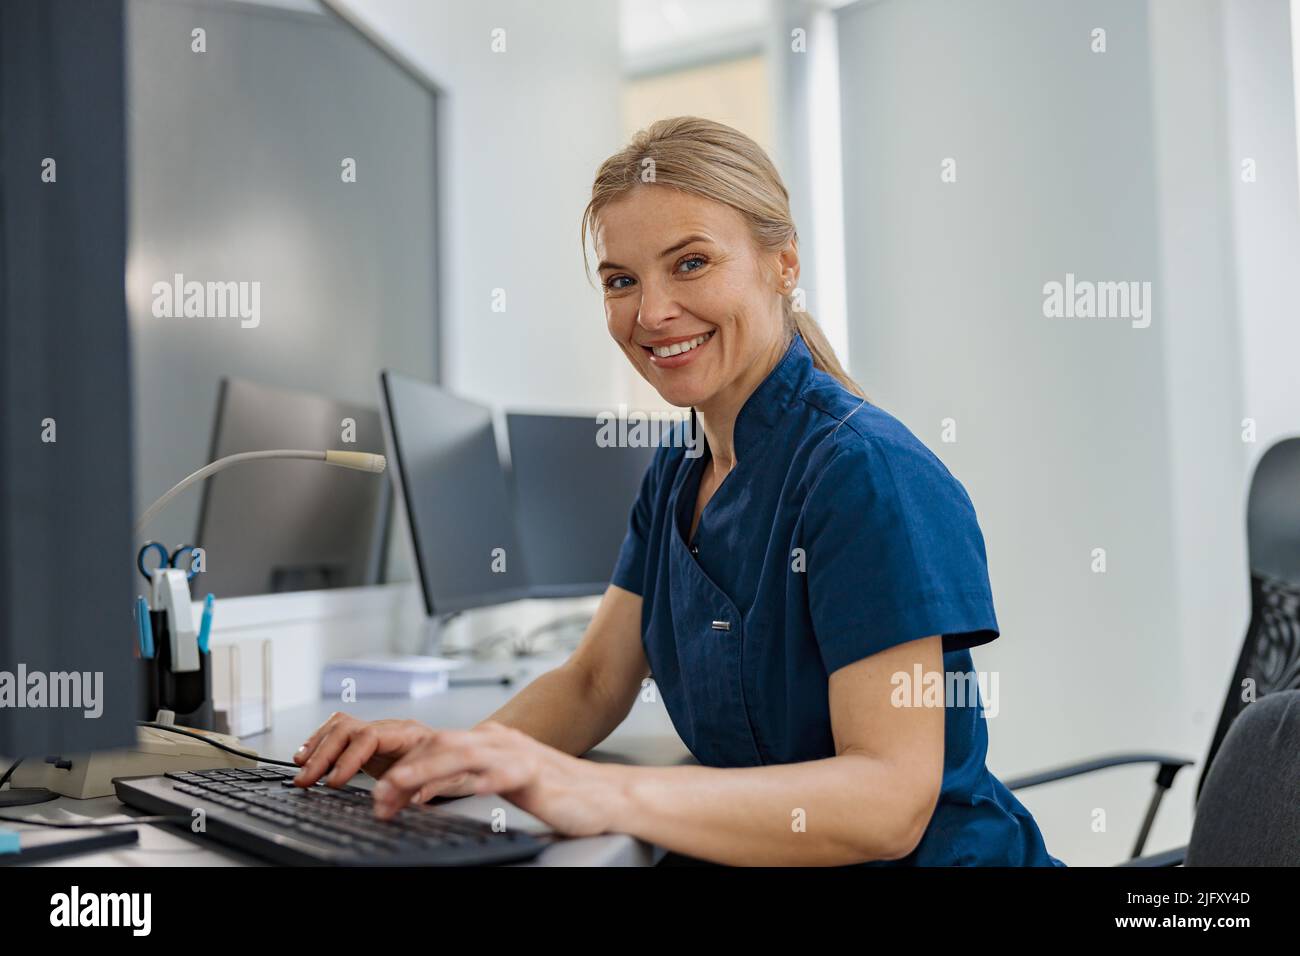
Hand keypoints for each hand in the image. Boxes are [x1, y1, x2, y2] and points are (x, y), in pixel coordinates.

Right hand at [293, 713, 476, 802]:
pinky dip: (320, 742)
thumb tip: (390, 803)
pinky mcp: (370, 739)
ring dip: (317, 746)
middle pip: (349, 729)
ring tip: (301, 768)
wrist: (465, 750)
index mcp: (409, 734)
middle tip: (307, 780)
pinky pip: (339, 731)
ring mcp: (379, 730)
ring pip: (341, 726)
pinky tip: (306, 756)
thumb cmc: (458, 763)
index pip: (370, 738)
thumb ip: (419, 789)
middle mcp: (391, 727)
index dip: (349, 759)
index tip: (334, 781)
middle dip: (324, 755)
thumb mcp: (446, 779)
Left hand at [294, 714, 622, 836]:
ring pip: (455, 755)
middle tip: (363, 790)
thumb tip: (423, 792)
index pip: (430, 744)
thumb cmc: (556, 793)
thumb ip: (464, 781)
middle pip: (434, 743)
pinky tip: (445, 795)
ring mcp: (513, 754)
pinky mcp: (530, 773)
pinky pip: (492, 775)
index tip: (365, 782)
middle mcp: (496, 740)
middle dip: (394, 765)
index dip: (394, 760)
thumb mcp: (499, 785)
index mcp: (486, 741)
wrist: (606, 797)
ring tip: (389, 793)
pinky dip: (466, 783)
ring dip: (418, 773)